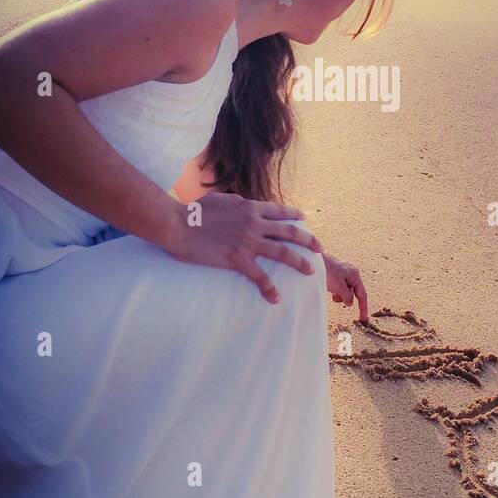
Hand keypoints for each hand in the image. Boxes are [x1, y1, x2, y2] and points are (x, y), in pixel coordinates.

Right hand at [164, 193, 321, 304]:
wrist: (177, 224)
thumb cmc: (193, 211)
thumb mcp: (220, 199)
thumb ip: (236, 202)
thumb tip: (244, 203)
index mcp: (249, 208)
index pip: (279, 211)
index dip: (294, 215)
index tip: (304, 219)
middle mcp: (254, 223)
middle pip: (289, 232)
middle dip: (308, 240)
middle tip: (319, 248)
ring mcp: (247, 241)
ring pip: (282, 253)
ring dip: (299, 262)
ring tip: (311, 271)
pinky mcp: (237, 259)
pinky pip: (259, 276)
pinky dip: (269, 288)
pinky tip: (276, 298)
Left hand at [322, 251, 368, 320]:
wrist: (311, 260)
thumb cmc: (326, 271)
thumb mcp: (338, 286)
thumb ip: (347, 296)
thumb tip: (350, 303)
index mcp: (354, 275)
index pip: (362, 295)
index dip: (363, 307)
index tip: (363, 318)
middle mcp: (351, 273)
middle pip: (353, 292)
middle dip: (345, 298)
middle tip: (335, 296)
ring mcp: (343, 274)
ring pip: (345, 291)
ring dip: (338, 294)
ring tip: (330, 289)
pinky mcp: (335, 275)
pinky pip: (338, 287)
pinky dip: (334, 291)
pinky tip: (328, 287)